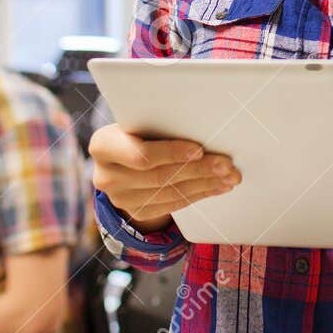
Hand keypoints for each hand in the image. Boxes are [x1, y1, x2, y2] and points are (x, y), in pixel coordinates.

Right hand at [88, 124, 239, 232]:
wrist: (122, 158)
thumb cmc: (137, 130)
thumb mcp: (139, 121)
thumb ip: (159, 123)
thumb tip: (204, 125)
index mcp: (103, 145)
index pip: (140, 154)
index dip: (171, 153)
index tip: (199, 150)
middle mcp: (106, 176)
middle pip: (160, 176)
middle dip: (199, 169)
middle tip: (226, 164)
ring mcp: (121, 198)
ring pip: (171, 192)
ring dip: (205, 184)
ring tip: (229, 175)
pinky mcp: (138, 212)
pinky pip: (174, 204)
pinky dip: (200, 194)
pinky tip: (218, 186)